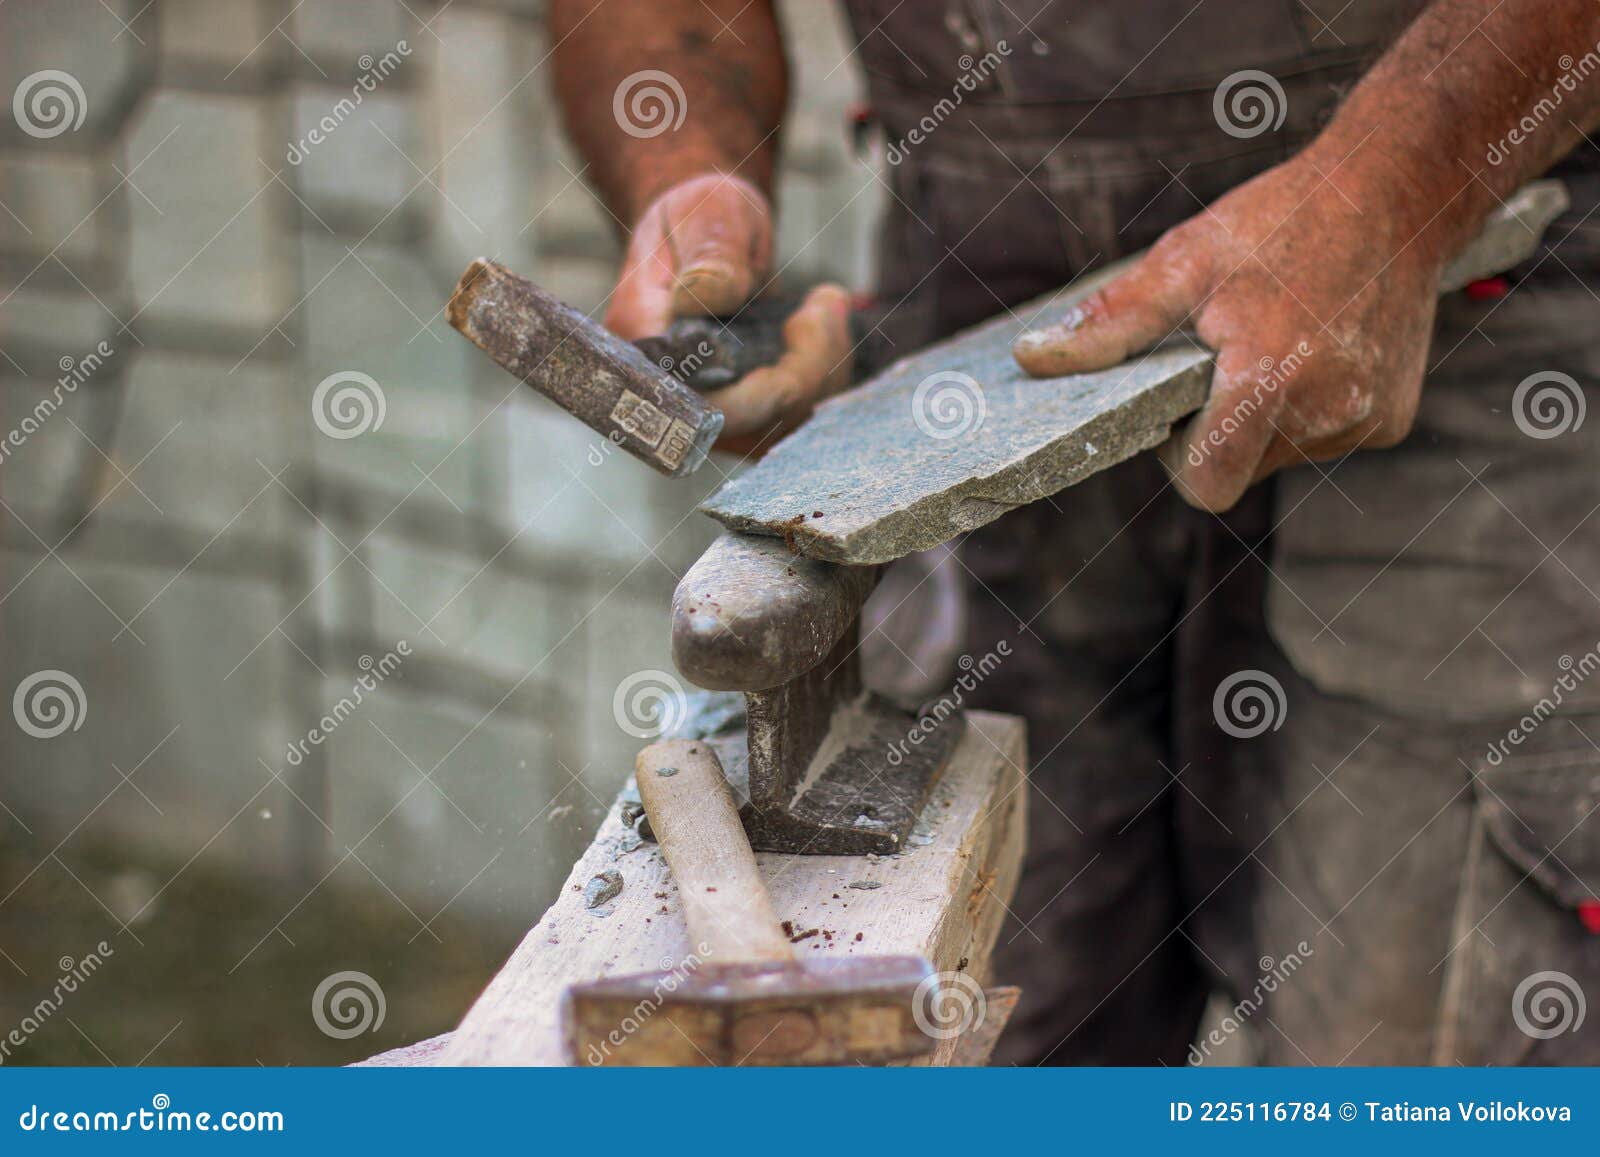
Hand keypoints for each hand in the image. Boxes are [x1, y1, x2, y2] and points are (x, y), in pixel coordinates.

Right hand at [606, 173, 851, 454]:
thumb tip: (709, 294)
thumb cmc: (698, 215)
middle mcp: (668, 389)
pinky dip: (824, 374)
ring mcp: (706, 404)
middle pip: (747, 423)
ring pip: (779, 425)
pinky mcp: (742, 407)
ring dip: (823, 368)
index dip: (759, 390)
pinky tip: (826, 322)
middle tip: (826, 302)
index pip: (698, 403)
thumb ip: (710, 253)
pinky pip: (794, 415)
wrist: (702, 228)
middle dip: (806, 371)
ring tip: (826, 303)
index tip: (802, 327)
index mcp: (641, 344)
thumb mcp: (707, 214)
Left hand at [1011, 152, 1445, 511]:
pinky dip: (1309, 406)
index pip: (1205, 482)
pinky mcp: (1393, 422)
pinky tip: (1317, 345)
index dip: (1180, 452)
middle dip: (1218, 426)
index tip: (1180, 400)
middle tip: (1224, 353)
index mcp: (1269, 379)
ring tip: (1275, 338)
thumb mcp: (1184, 260)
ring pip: (1278, 455)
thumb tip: (1032, 359)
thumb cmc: (1282, 220)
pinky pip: (1324, 438)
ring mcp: (1366, 423)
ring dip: (1262, 414)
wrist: (1399, 189)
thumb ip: (1113, 323)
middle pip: (1237, 468)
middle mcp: (1327, 413)